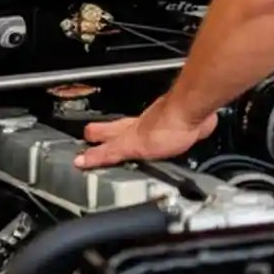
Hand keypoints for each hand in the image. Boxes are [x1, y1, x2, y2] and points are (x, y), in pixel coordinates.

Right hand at [73, 95, 217, 168]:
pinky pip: (161, 138)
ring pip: (136, 132)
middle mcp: (138, 127)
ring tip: (123, 147)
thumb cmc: (167, 125)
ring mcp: (156, 128)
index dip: (88, 147)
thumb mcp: (131, 146)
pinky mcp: (175, 130)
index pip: (98, 137)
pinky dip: (155, 144)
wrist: (194, 114)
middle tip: (93, 142)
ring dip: (128, 138)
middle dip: (103, 136)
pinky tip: (158, 149)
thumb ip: (108, 153)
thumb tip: (82, 159)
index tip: (79, 156)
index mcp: (125, 132)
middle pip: (115, 130)